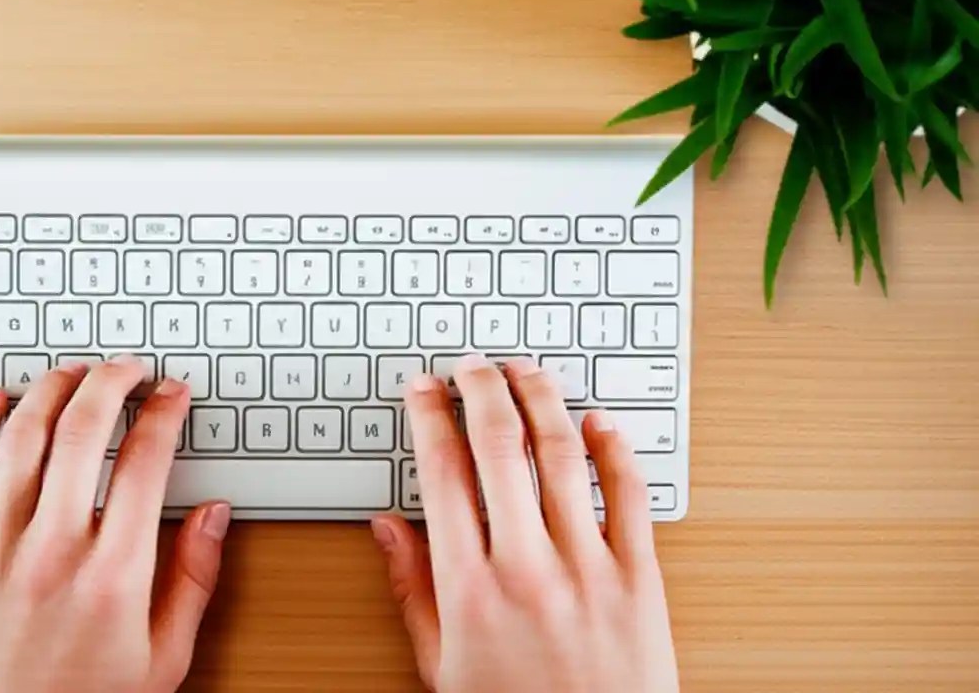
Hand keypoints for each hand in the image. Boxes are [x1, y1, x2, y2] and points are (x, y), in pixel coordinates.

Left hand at [0, 356, 228, 692]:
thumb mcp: (165, 656)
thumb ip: (195, 579)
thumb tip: (214, 515)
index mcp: (115, 574)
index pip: (146, 461)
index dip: (165, 413)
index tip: (172, 396)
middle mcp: (54, 552)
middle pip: (82, 431)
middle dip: (111, 382)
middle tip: (128, 369)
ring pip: (21, 441)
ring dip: (50, 391)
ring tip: (73, 373)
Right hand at [372, 354, 678, 692]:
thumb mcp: (441, 665)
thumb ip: (411, 589)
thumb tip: (387, 527)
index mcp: (469, 588)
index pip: (441, 472)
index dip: (428, 416)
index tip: (423, 391)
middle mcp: (527, 568)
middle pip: (499, 445)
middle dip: (480, 388)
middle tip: (471, 366)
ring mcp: (589, 569)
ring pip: (562, 454)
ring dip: (541, 399)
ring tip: (525, 373)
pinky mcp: (641, 579)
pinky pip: (631, 496)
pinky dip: (615, 449)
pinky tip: (598, 422)